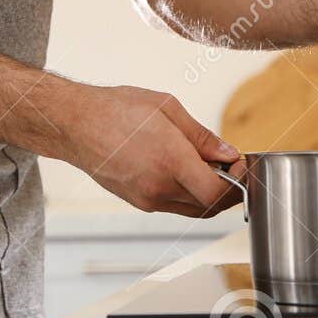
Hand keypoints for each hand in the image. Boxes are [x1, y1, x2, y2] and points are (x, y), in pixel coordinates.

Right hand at [56, 85, 245, 217]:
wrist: (75, 124)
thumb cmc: (117, 109)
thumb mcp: (167, 108)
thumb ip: (201, 136)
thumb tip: (228, 154)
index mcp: (170, 160)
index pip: (218, 192)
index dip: (239, 184)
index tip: (242, 167)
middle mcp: (159, 186)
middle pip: (210, 206)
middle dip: (230, 190)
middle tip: (234, 168)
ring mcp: (147, 199)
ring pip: (193, 209)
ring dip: (209, 194)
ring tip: (210, 167)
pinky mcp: (138, 202)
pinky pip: (174, 205)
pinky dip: (189, 194)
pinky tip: (187, 172)